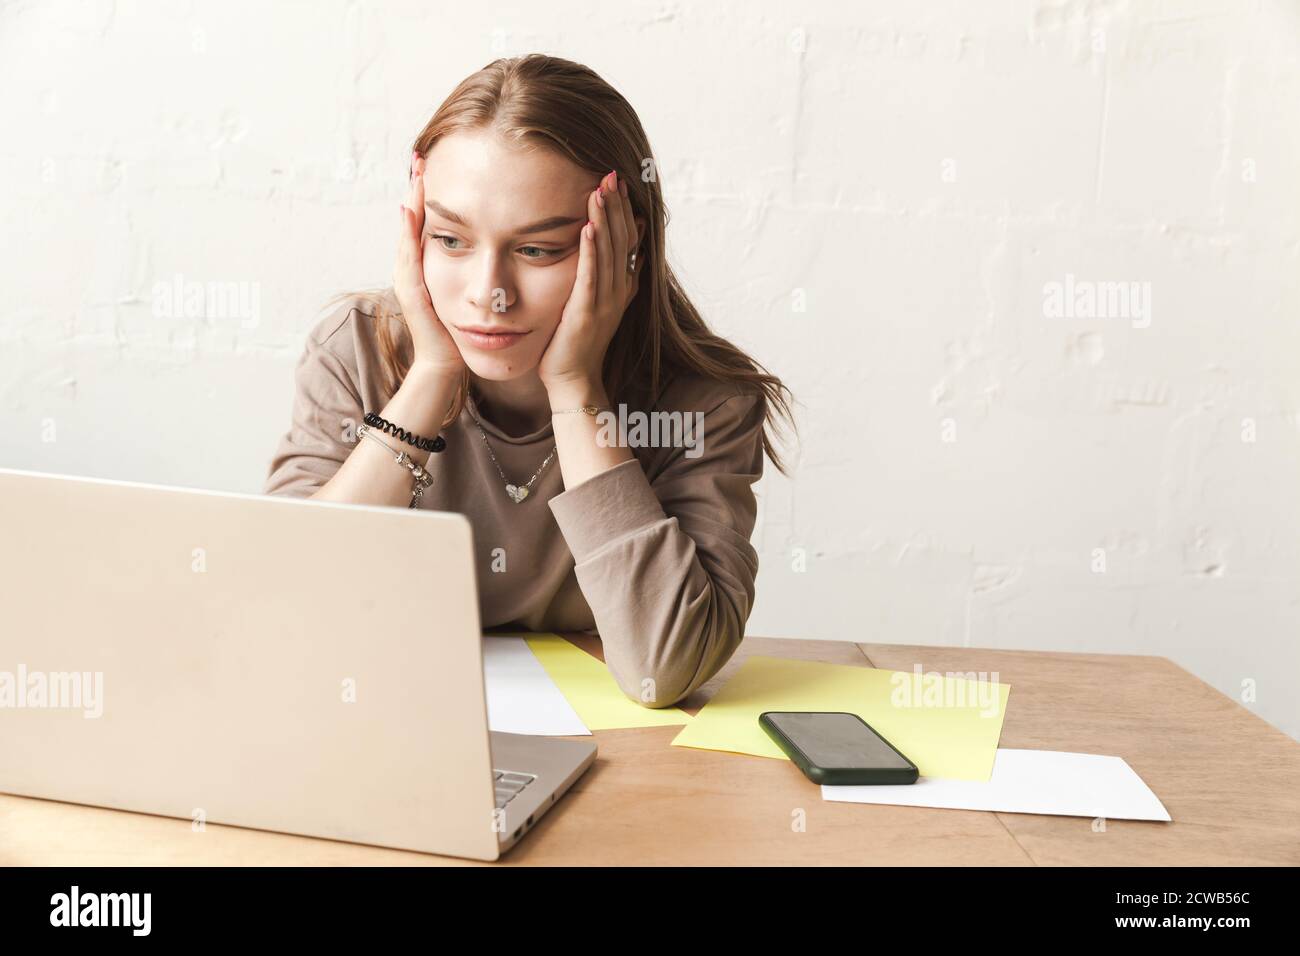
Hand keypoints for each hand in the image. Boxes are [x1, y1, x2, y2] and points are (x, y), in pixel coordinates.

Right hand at [396, 151, 465, 377]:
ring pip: (406, 231)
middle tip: (421, 158)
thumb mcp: (468, 292)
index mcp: (428, 266)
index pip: (426, 222)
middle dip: (416, 189)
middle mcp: (413, 268)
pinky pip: (408, 254)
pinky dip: (408, 231)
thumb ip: (472, 269)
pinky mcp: (411, 290)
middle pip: (411, 220)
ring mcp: (409, 278)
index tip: (436, 165)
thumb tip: (491, 244)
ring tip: (416, 175)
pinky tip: (410, 210)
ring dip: (410, 202)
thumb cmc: (460, 331)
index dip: (429, 195)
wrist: (446, 364)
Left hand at [538, 170, 642, 391]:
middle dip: (616, 206)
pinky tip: (589, 226)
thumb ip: (615, 276)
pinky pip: (591, 275)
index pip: (627, 239)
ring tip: (600, 190)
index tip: (618, 182)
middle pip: (621, 240)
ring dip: (605, 219)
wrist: (573, 379)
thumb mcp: (599, 302)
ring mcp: (606, 302)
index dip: (624, 210)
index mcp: (622, 286)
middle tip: (612, 174)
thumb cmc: (576, 341)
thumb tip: (635, 249)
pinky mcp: (588, 312)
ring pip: (609, 252)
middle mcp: (619, 291)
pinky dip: (591, 250)